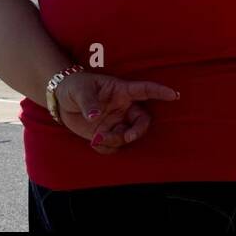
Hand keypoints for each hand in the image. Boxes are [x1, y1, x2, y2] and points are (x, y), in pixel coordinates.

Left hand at [54, 72, 177, 154]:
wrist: (61, 100)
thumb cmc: (74, 87)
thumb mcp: (80, 91)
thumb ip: (89, 103)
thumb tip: (94, 116)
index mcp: (121, 91)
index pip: (144, 90)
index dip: (160, 92)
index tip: (174, 95)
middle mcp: (123, 107)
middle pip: (142, 120)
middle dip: (138, 131)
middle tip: (128, 137)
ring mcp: (116, 121)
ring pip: (127, 136)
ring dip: (116, 141)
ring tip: (96, 139)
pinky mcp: (107, 133)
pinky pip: (114, 145)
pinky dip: (106, 148)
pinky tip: (94, 143)